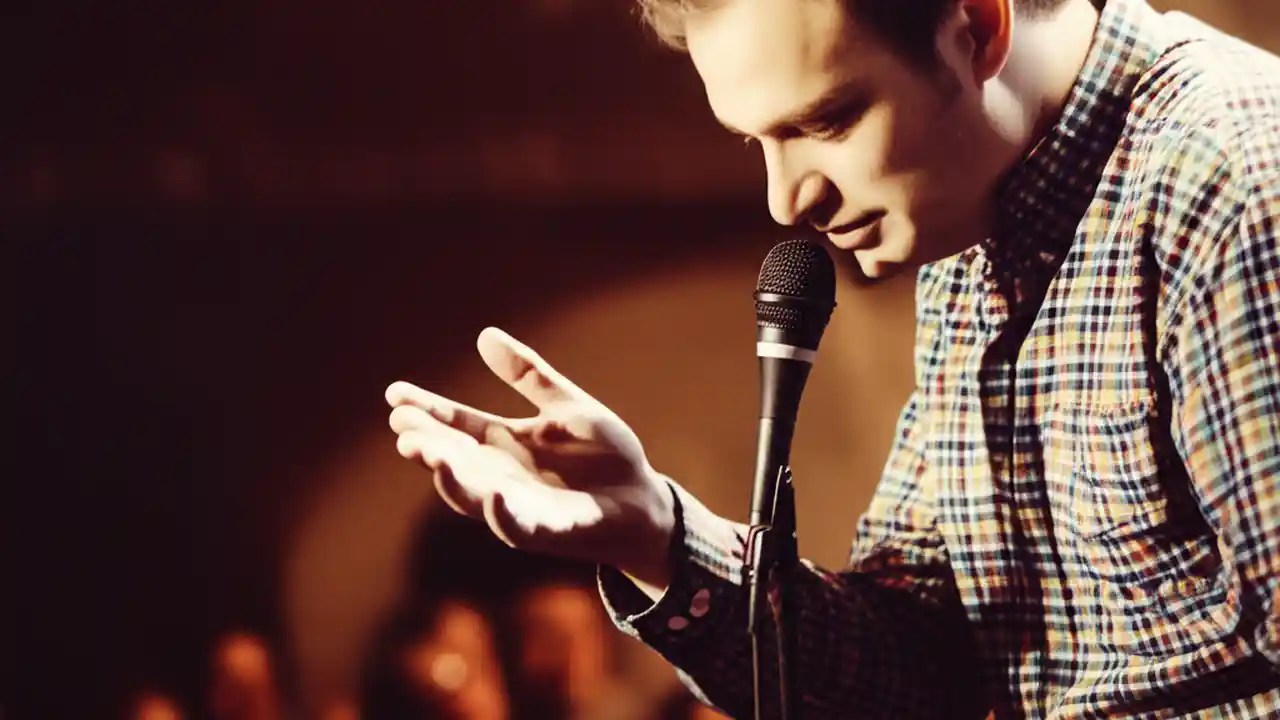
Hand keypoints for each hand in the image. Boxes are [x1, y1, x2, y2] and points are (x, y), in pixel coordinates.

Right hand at [386, 327, 675, 592]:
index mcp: (505, 443)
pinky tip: (494, 497)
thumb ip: (529, 375)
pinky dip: (505, 515)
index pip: (456, 425)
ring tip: (432, 457)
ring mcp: (523, 505)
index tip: (395, 394)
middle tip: (403, 428)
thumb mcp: (567, 405)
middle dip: (429, 445)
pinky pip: (521, 527)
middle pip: (455, 460)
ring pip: (475, 496)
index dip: (426, 410)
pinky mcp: (551, 530)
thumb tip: (485, 335)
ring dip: (453, 479)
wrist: (643, 501)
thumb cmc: (605, 455)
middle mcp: (503, 475)